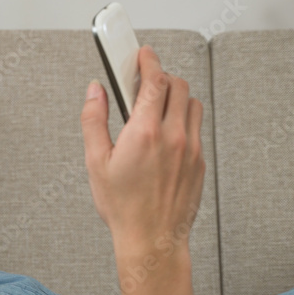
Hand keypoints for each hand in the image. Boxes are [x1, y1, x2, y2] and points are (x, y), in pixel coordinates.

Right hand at [81, 46, 204, 253]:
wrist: (152, 240)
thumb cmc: (122, 207)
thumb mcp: (96, 162)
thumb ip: (94, 120)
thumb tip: (94, 92)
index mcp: (145, 133)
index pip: (155, 80)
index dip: (148, 61)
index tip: (142, 54)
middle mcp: (173, 137)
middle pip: (178, 85)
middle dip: (161, 77)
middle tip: (144, 83)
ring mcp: (191, 149)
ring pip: (192, 104)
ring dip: (175, 97)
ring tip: (156, 108)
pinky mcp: (199, 162)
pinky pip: (195, 128)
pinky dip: (182, 120)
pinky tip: (164, 134)